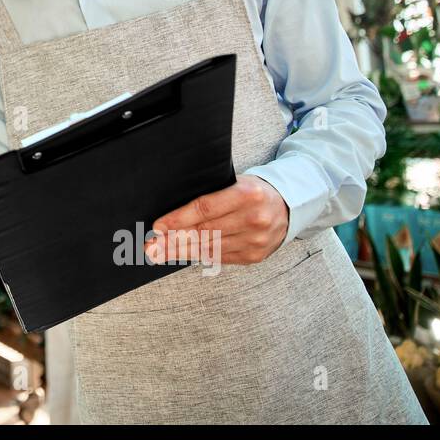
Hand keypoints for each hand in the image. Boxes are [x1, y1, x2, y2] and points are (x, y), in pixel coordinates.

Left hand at [143, 174, 288, 265]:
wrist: (289, 205)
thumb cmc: (253, 191)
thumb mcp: (235, 183)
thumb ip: (211, 195)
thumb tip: (174, 213)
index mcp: (247, 194)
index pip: (204, 208)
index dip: (179, 219)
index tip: (159, 226)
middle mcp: (253, 219)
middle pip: (204, 232)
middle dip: (173, 240)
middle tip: (151, 246)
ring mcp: (256, 240)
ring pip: (209, 248)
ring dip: (181, 251)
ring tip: (159, 253)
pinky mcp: (255, 256)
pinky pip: (220, 257)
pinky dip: (199, 255)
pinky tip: (182, 254)